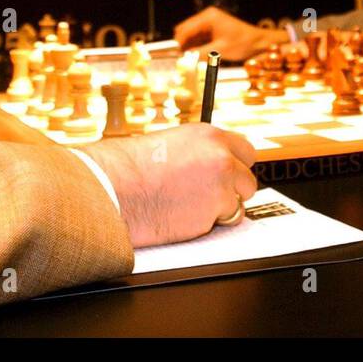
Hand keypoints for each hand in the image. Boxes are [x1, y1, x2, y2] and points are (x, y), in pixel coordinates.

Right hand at [82, 124, 257, 247]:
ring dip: (219, 210)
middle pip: (248, 180)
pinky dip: (205, 224)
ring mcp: (220, 187)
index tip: (228, 175)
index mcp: (209, 136)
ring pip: (237, 205)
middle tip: (209, 195)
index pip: (245, 151)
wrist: (115, 188)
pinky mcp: (212, 214)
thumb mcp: (171, 144)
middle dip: (233, 190)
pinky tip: (182, 216)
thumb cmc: (130, 167)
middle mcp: (221, 158)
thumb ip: (198, 153)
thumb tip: (209, 165)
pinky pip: (219, 224)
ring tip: (188, 206)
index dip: (235, 166)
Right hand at [174, 7, 288, 61]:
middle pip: (185, 30)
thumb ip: (200, 54)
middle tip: (179, 60)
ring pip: (190, 35)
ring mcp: (209, 23)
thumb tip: (184, 60)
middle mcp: (206, 17)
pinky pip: (198, 38)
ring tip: (186, 60)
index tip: (173, 56)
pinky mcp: (212, 30)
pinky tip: (194, 57)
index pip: (185, 29)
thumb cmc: (243, 43)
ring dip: (188, 46)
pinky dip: (195, 47)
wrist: (260, 43)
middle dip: (181, 44)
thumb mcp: (221, 50)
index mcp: (208, 17)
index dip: (177, 43)